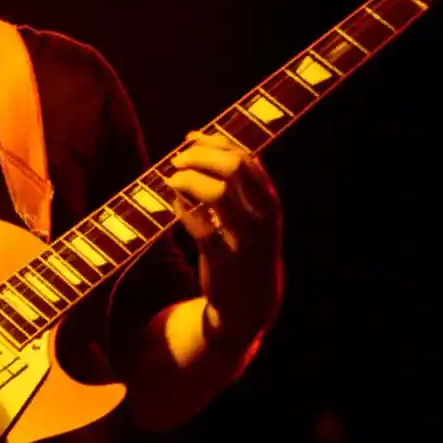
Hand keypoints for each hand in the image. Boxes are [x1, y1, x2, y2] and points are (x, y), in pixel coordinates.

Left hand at [167, 131, 283, 342]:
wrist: (251, 305)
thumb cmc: (245, 248)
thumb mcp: (253, 215)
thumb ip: (234, 183)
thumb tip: (198, 143)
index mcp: (270, 202)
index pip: (246, 157)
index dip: (214, 142)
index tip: (190, 138)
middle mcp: (262, 217)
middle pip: (234, 168)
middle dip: (201, 157)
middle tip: (177, 160)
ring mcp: (244, 239)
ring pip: (217, 193)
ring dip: (189, 180)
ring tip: (173, 180)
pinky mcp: (222, 260)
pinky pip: (199, 226)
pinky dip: (183, 210)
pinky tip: (176, 205)